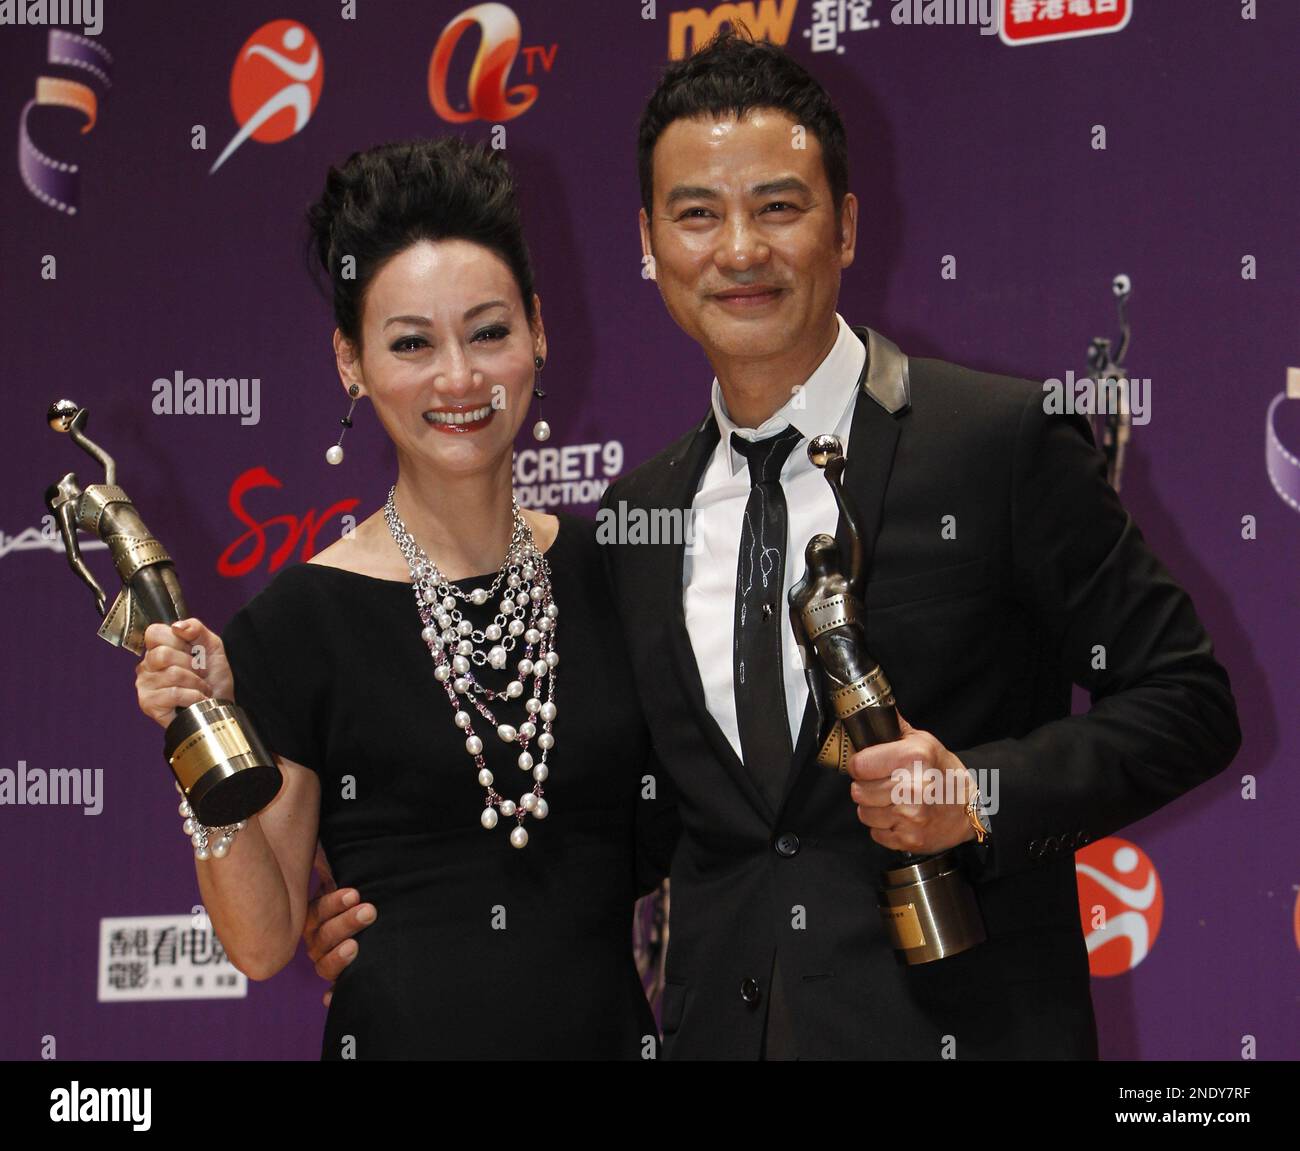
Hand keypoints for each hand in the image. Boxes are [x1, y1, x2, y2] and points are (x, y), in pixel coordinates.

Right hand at [135, 618, 233, 728]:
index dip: (178, 641)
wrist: (220, 704)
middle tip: (200, 673)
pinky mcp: (149, 704)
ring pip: (172, 674)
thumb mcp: (211, 645)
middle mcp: (147, 666)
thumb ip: (196, 628)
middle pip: (163, 654)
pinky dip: (194, 696)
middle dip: (191, 664)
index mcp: (158, 648)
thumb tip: (177, 626)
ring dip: (196, 682)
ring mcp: (145, 685)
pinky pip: (174, 693)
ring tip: (201, 688)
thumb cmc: (213, 677)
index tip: (192, 652)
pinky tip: (196, 699)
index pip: (154, 632)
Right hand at [303, 842, 374, 1006]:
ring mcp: (328, 959)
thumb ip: (331, 859)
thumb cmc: (360, 884)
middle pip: (322, 938)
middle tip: (369, 911)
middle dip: (345, 924)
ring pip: (325, 963)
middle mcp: (317, 940)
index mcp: (315, 915)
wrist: (375, 904)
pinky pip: (335, 990)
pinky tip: (333, 996)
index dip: (333, 903)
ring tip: (356, 946)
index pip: (317, 911)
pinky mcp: (344, 976)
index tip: (354, 893)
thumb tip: (323, 844)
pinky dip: (334, 994)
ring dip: (339, 957)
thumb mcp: (343, 868)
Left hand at [845, 712, 977, 855]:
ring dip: (873, 808)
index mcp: (913, 758)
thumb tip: (868, 713)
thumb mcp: (923, 741)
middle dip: (866, 786)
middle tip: (883, 784)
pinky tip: (899, 816)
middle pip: (858, 791)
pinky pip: (876, 833)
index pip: (858, 765)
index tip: (867, 765)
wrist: (970, 807)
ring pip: (864, 813)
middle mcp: (911, 788)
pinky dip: (884, 827)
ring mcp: (910, 817)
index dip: (859, 764)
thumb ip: (893, 728)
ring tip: (891, 800)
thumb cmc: (944, 772)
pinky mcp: (909, 840)